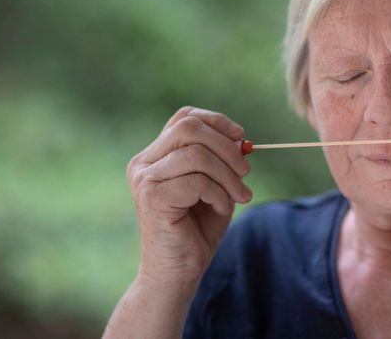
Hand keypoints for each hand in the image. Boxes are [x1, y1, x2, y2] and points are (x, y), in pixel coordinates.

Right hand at [126, 106, 251, 285]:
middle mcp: (144, 163)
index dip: (216, 121)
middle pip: (189, 128)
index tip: (241, 137)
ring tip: (239, 196)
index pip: (184, 118)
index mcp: (155, 155)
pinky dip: (218, 193)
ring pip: (196, 154)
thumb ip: (222, 160)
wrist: (178, 273)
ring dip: (227, 175)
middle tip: (246, 172)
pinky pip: (196, 181)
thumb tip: (240, 138)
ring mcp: (144, 179)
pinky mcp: (152, 198)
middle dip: (226, 147)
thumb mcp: (215, 186)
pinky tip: (221, 208)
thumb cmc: (197, 230)